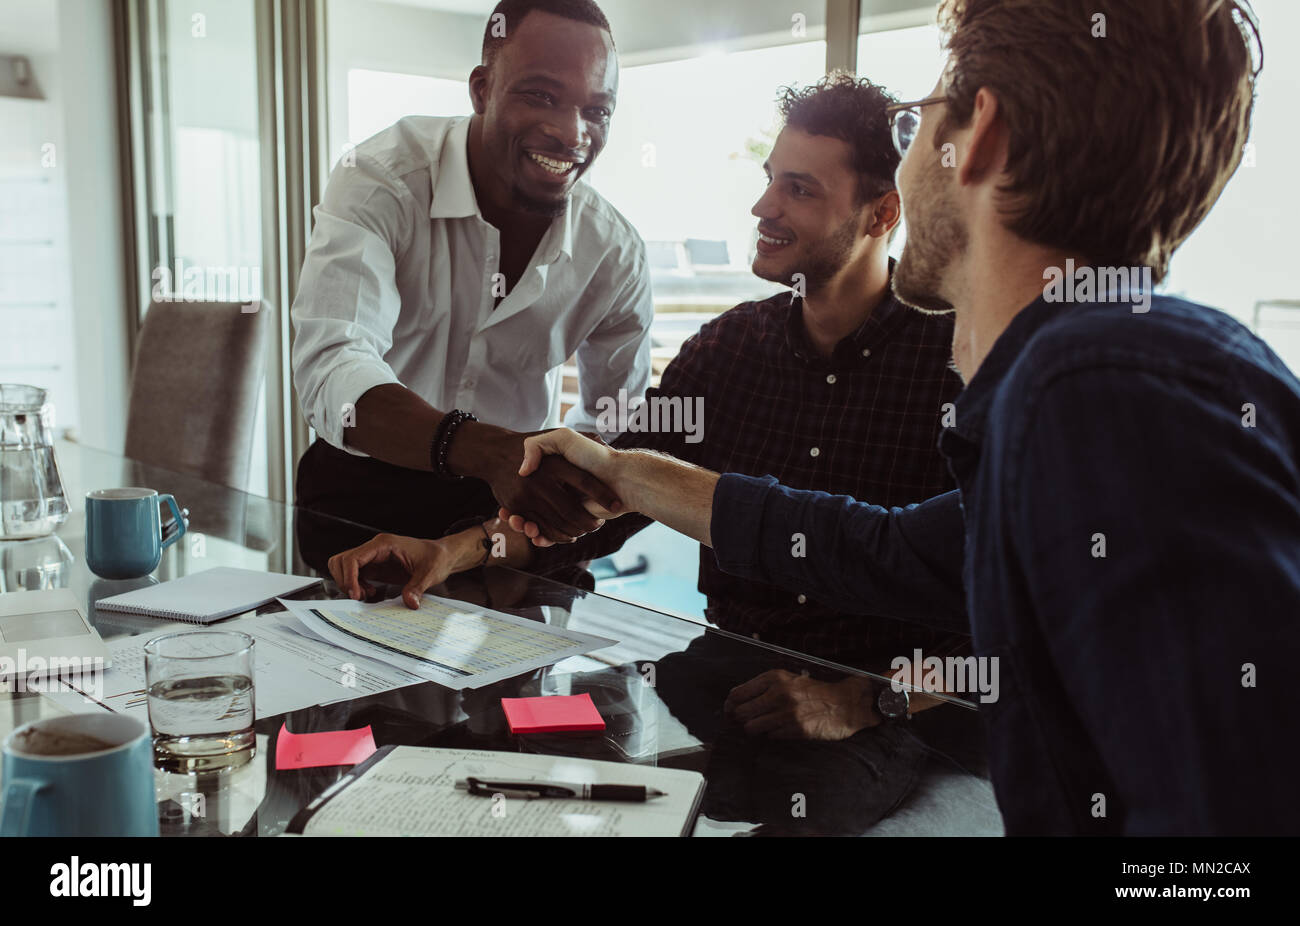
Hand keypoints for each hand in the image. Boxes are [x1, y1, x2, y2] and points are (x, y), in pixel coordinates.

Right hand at [327, 533, 460, 608]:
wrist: (442, 556)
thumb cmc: (436, 558)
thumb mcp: (429, 574)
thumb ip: (417, 588)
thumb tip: (410, 603)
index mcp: (384, 544)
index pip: (353, 558)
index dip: (348, 577)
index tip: (355, 594)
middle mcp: (375, 548)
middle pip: (342, 560)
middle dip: (345, 580)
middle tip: (359, 596)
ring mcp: (373, 557)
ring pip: (344, 566)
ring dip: (349, 583)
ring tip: (366, 594)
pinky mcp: (375, 566)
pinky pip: (354, 574)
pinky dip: (356, 585)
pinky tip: (370, 592)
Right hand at [449, 422, 620, 542]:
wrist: (495, 452)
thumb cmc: (534, 444)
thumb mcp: (559, 434)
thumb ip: (582, 438)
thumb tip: (604, 446)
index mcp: (557, 464)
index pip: (586, 482)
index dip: (603, 496)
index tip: (618, 505)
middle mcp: (542, 481)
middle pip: (573, 511)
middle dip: (589, 522)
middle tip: (598, 524)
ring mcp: (528, 496)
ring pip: (557, 524)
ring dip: (574, 532)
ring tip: (584, 531)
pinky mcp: (516, 508)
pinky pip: (539, 529)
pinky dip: (553, 537)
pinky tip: (565, 535)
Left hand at [723, 670, 879, 740]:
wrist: (845, 703)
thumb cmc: (813, 692)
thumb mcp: (787, 680)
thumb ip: (762, 688)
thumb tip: (733, 702)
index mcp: (774, 678)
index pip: (737, 694)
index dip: (730, 705)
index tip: (730, 711)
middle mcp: (779, 693)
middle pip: (740, 712)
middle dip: (739, 719)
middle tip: (744, 721)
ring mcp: (787, 712)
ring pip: (751, 727)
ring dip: (754, 729)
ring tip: (764, 725)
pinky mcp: (796, 730)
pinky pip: (770, 736)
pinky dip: (771, 734)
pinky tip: (780, 729)